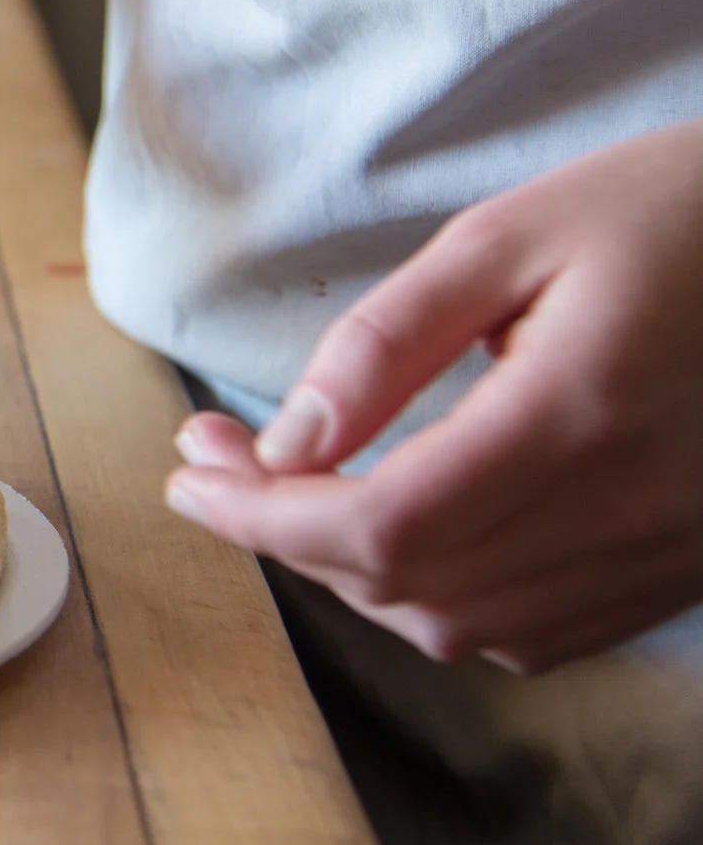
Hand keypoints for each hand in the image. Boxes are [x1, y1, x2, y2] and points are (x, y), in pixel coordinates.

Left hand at [164, 116, 702, 671]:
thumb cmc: (674, 211)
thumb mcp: (510, 235)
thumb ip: (386, 344)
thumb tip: (287, 442)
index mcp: (575, 417)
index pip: (379, 526)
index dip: (262, 517)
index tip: (190, 470)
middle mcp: (628, 511)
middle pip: (409, 585)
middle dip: (285, 534)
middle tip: (221, 460)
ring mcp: (668, 555)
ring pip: (466, 627)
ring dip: (358, 575)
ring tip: (291, 493)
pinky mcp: (687, 569)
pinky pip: (538, 633)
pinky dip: (446, 600)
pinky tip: (402, 531)